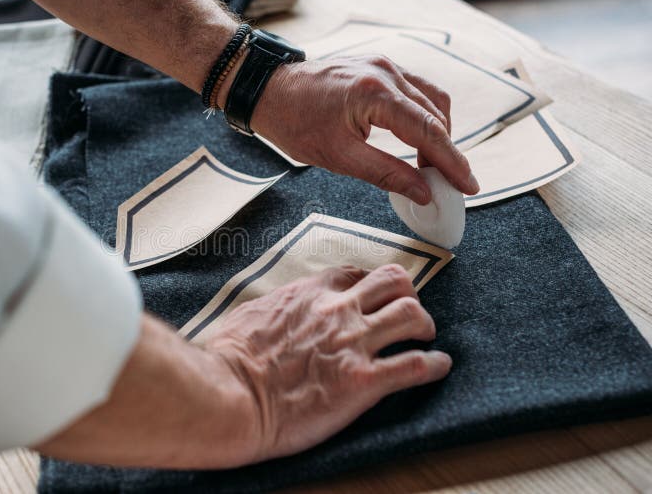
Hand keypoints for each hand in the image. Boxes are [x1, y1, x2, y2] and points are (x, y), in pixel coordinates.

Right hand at [203, 264, 451, 463]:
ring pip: (412, 315)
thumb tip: (274, 314)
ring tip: (427, 338)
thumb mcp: (251, 316)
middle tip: (409, 309)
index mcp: (309, 294)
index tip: (374, 296)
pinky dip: (434, 365)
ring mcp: (353, 344)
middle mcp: (337, 311)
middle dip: (409, 292)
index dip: (370, 283)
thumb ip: (276, 309)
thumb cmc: (230, 360)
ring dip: (425, 325)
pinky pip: (415, 366)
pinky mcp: (363, 382)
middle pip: (393, 282)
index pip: (353, 274)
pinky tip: (440, 367)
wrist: (230, 395)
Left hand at [248, 56, 479, 203]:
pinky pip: (416, 91)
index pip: (428, 131)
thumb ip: (387, 174)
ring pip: (432, 100)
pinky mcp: (380, 66)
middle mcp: (386, 72)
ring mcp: (385, 65)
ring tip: (433, 167)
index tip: (468, 185)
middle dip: (447, 151)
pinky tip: (419, 140)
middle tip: (448, 184)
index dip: (452, 161)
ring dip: (438, 134)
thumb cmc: (295, 123)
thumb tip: (424, 192)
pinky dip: (424, 116)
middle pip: (436, 114)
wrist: (269, 90)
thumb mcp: (339, 157)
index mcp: (375, 94)